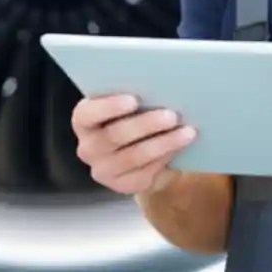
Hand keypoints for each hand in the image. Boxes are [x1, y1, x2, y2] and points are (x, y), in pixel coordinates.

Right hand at [71, 94, 196, 194]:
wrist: (142, 152)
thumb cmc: (135, 116)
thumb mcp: (130, 105)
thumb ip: (135, 96)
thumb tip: (160, 85)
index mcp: (84, 120)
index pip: (87, 114)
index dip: (108, 107)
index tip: (134, 100)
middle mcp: (88, 147)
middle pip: (114, 136)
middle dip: (146, 124)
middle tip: (172, 115)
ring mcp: (103, 170)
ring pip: (134, 157)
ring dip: (163, 143)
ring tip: (187, 131)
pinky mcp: (122, 186)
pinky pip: (145, 173)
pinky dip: (165, 158)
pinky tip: (180, 147)